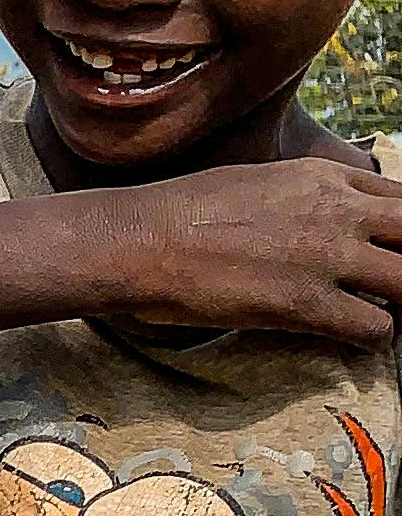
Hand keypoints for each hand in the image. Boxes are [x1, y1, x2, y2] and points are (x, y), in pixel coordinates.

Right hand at [103, 159, 401, 349]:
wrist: (139, 241)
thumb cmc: (181, 211)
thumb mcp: (256, 179)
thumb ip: (303, 194)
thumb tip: (318, 212)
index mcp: (324, 178)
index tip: (393, 252)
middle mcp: (337, 211)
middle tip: (394, 286)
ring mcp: (325, 257)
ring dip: (401, 302)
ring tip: (380, 312)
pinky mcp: (306, 304)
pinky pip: (376, 328)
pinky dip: (372, 337)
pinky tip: (347, 336)